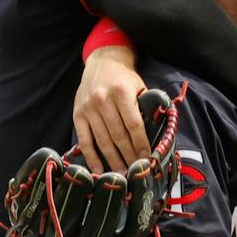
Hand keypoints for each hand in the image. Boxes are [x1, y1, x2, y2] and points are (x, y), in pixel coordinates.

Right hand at [72, 45, 147, 172]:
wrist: (102, 61)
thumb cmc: (124, 78)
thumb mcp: (139, 87)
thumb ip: (146, 107)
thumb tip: (158, 135)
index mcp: (121, 93)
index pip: (134, 124)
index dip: (141, 144)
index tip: (147, 158)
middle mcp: (102, 100)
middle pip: (118, 136)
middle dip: (129, 156)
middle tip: (137, 171)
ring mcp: (88, 108)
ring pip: (102, 140)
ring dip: (113, 160)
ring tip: (122, 174)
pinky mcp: (77, 114)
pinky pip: (84, 140)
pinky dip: (91, 157)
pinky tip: (99, 169)